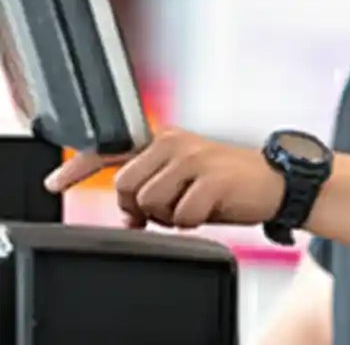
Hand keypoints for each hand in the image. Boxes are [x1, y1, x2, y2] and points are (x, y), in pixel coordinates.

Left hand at [46, 128, 284, 230]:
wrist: (279, 183)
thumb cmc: (231, 182)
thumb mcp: (186, 178)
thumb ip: (152, 188)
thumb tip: (127, 215)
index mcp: (166, 139)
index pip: (112, 150)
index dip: (80, 168)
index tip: (57, 182)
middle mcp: (176, 143)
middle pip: (124, 185)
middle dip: (140, 206)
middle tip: (168, 207)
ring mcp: (195, 159)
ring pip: (149, 202)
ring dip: (168, 215)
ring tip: (193, 206)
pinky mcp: (213, 179)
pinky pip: (181, 216)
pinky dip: (193, 222)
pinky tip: (211, 209)